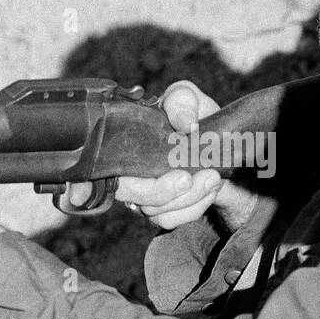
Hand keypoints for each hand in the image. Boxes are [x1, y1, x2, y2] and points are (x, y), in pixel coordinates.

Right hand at [114, 80, 258, 231]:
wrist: (221, 143)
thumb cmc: (193, 117)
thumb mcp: (188, 98)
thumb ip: (181, 101)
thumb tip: (184, 124)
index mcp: (124, 145)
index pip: (103, 168)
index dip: (98, 184)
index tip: (141, 180)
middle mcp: (128, 173)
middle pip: (130, 194)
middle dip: (161, 191)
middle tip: (188, 177)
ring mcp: (144, 195)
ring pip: (154, 211)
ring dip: (188, 197)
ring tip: (212, 177)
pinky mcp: (163, 211)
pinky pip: (171, 220)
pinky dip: (195, 206)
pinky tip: (210, 189)